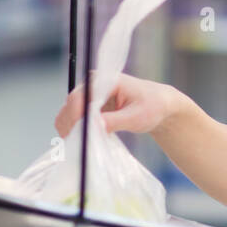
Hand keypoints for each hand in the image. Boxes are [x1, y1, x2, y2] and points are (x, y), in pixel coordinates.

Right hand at [55, 71, 181, 137]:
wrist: (159, 106)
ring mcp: (87, 96)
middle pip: (69, 107)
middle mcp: (91, 85)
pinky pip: (72, 122)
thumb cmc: (152, 107)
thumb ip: (114, 121)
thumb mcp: (136, 116)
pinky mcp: (86, 108)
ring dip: (73, 131)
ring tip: (87, 145)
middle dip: (73, 127)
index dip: (75, 117)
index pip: (79, 97)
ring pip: (67, 115)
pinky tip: (88, 141)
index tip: (79, 136)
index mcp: (103, 79)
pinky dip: (77, 132)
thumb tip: (93, 127)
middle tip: (81, 146)